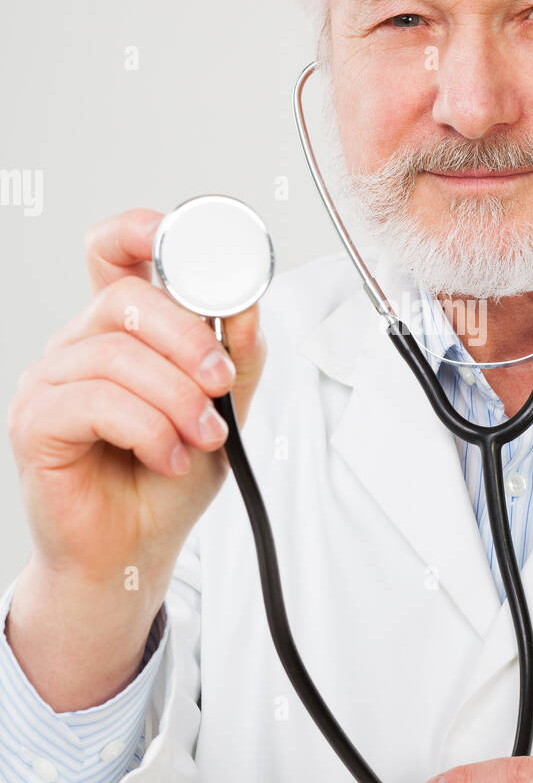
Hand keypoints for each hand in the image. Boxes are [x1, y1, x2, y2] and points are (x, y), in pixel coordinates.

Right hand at [6, 207, 266, 707]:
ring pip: (119, 354)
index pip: (114, 253)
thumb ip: (237, 357)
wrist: (134, 551)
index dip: (139, 231)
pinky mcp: (36, 421)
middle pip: (126, 298)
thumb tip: (248, 304)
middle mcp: (80, 344)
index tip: (177, 233)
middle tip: (221, 383)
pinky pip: (97, 402)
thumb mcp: (224, 410)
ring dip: (177, 399)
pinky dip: (149, 430)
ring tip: (201, 438)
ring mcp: (52, 379)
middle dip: (188, 338)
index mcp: (121, 329)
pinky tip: (167, 456)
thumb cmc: (167, 479)